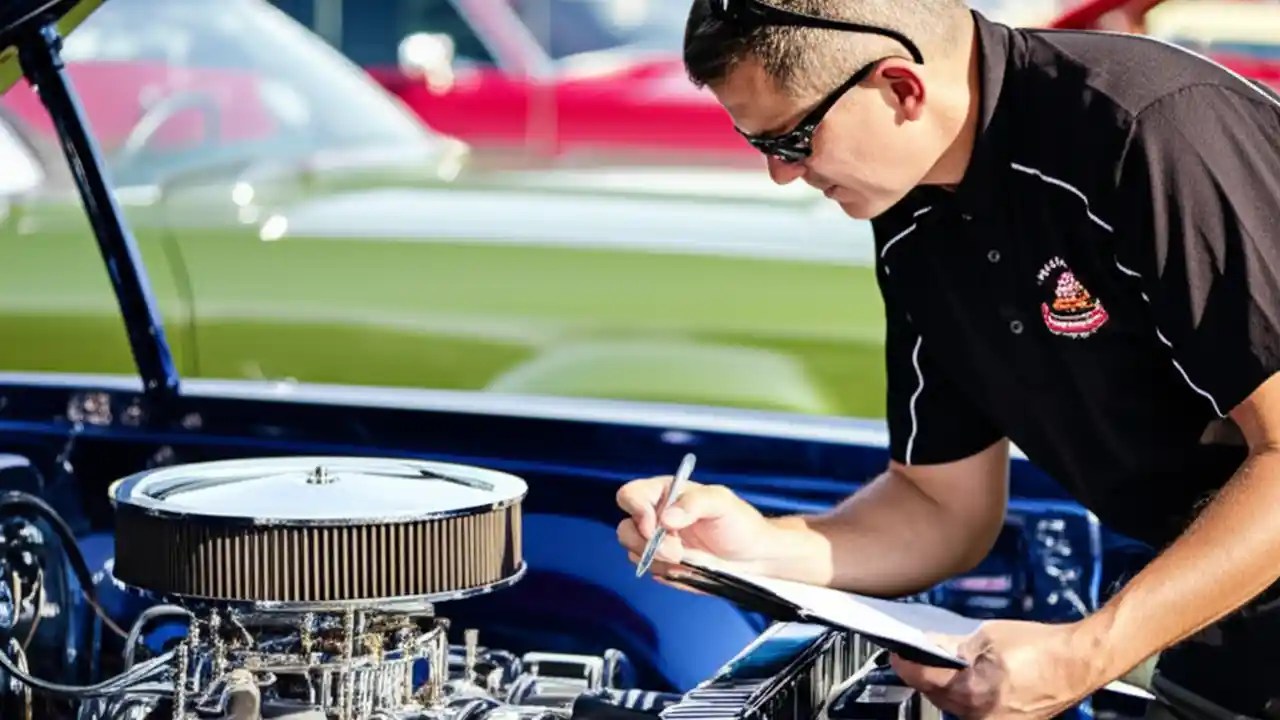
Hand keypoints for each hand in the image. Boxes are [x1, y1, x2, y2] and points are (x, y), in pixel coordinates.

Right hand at [615, 475, 778, 582]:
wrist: (752, 556)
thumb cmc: (738, 522)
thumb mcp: (722, 503)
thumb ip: (694, 503)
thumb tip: (666, 518)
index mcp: (663, 493)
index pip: (630, 495)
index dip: (636, 511)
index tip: (657, 528)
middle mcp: (654, 517)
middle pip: (625, 529)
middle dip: (648, 545)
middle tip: (677, 552)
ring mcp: (656, 543)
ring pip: (634, 553)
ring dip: (658, 561)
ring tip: (687, 560)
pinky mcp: (662, 566)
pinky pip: (651, 571)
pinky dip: (668, 573)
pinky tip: (689, 569)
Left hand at [889, 619, 1106, 719]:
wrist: (1079, 662)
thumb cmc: (1042, 648)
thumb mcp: (988, 635)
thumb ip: (953, 643)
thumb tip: (930, 643)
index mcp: (972, 693)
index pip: (923, 680)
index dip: (905, 665)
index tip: (897, 655)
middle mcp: (982, 716)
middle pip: (937, 698)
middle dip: (925, 677)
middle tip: (917, 656)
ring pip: (956, 707)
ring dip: (947, 688)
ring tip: (944, 665)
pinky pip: (977, 711)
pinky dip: (968, 696)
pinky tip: (969, 679)